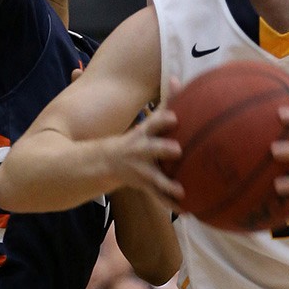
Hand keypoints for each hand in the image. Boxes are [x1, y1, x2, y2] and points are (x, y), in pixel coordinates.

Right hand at [103, 78, 183, 209]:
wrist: (102, 164)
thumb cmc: (133, 140)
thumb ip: (163, 103)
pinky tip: (187, 211)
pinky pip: (159, 196)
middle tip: (177, 150)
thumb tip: (174, 78)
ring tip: (180, 189)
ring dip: (167, 183)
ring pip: (154, 176)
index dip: (163, 119)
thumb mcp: (143, 123)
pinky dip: (172, 204)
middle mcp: (141, 150)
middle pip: (152, 148)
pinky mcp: (144, 185)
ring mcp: (140, 169)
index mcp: (142, 134)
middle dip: (163, 149)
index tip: (174, 117)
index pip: (153, 122)